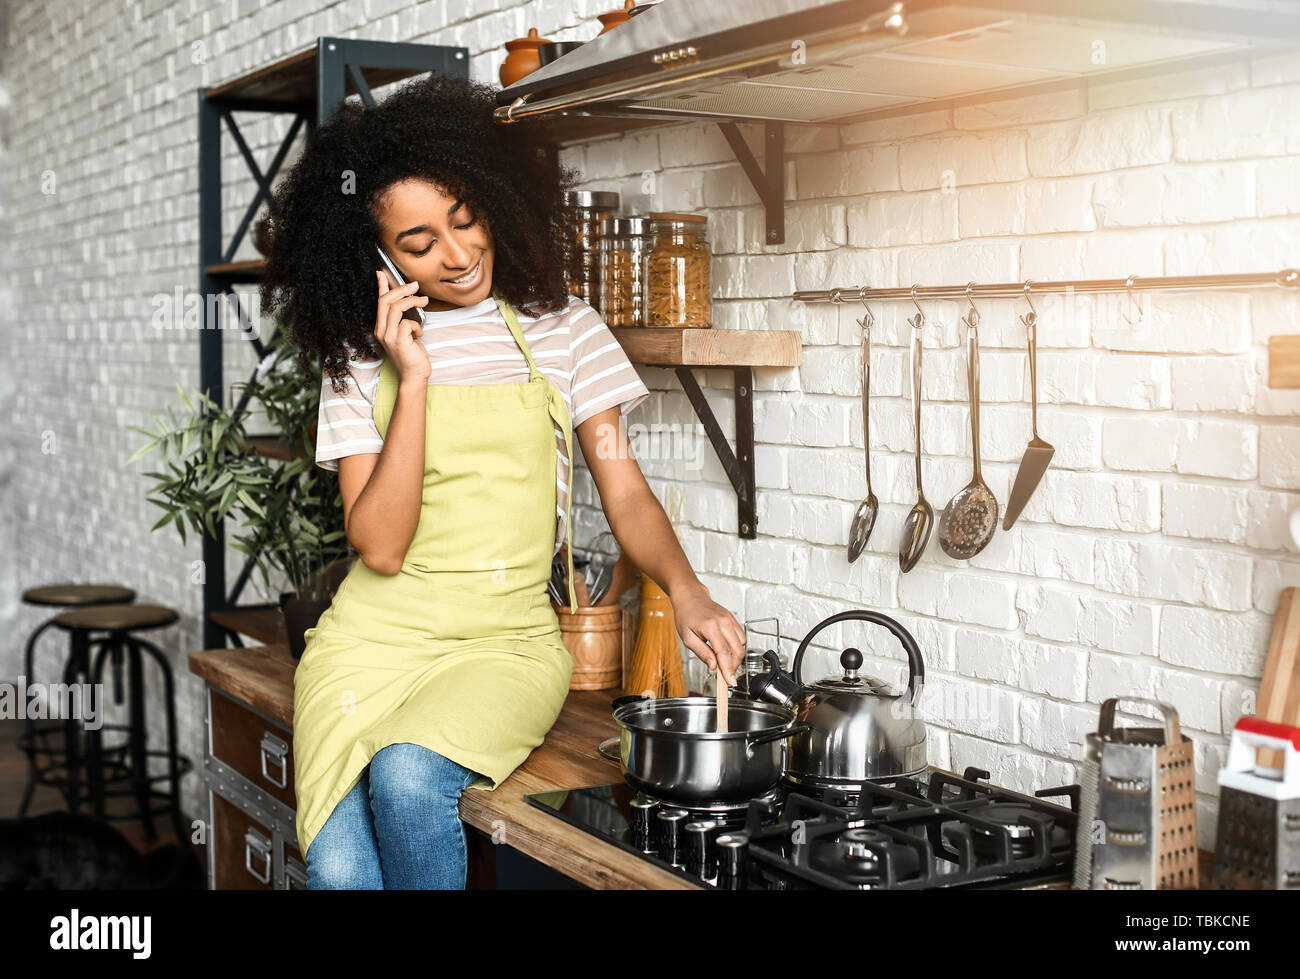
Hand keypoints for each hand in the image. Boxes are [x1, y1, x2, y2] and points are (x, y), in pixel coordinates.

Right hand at [375, 270, 430, 384]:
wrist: (414, 376)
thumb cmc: (412, 354)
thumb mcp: (406, 333)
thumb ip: (403, 319)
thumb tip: (409, 301)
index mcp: (381, 327)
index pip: (379, 302)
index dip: (381, 286)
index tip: (381, 273)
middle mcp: (381, 331)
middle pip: (386, 301)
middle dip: (401, 289)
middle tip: (415, 285)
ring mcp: (388, 337)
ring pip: (396, 308)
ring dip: (412, 301)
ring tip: (424, 301)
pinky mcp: (398, 342)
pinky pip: (407, 323)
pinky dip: (417, 325)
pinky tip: (420, 334)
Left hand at [671, 584, 745, 686]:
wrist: (690, 596)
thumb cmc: (686, 614)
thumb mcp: (687, 637)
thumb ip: (702, 652)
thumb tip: (713, 666)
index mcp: (710, 627)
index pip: (723, 653)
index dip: (728, 670)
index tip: (730, 682)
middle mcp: (723, 622)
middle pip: (737, 651)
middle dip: (733, 666)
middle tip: (725, 675)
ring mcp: (730, 620)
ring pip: (742, 645)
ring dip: (735, 657)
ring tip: (723, 662)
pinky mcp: (733, 619)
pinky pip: (741, 637)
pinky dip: (737, 647)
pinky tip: (727, 650)